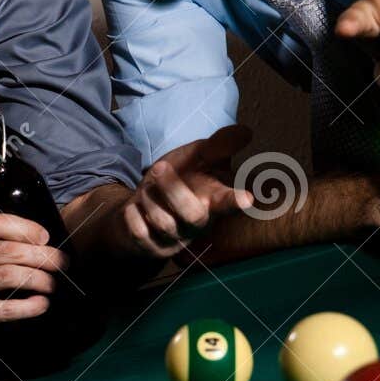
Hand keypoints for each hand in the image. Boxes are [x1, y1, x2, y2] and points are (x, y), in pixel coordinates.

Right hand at [0, 213, 67, 322]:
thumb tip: (44, 242)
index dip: (26, 228)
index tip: (45, 238)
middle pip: (9, 251)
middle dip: (42, 256)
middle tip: (61, 262)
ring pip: (8, 276)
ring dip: (38, 279)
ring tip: (52, 284)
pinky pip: (5, 308)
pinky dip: (29, 306)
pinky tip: (42, 303)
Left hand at [116, 124, 254, 258]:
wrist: (143, 201)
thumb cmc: (179, 177)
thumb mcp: (196, 156)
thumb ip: (217, 146)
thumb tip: (246, 131)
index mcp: (212, 200)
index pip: (228, 202)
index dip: (236, 200)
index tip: (247, 199)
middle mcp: (198, 223)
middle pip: (193, 215)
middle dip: (173, 189)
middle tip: (159, 167)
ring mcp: (176, 239)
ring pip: (163, 222)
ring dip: (149, 198)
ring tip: (146, 188)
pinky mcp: (153, 249)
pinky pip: (140, 234)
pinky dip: (132, 215)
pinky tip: (134, 207)